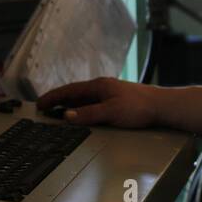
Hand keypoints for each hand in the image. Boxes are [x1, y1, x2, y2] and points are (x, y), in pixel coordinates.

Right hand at [35, 77, 160, 127]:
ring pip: (83, 98)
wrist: (162, 106)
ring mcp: (109, 93)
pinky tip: (81, 114)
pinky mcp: (116, 101)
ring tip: (57, 113)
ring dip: (69, 105)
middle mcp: (102, 87)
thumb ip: (89, 114)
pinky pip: (92, 103)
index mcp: (98, 86)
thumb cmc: (140, 107)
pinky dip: (81, 108)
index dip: (53, 97)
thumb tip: (68, 116)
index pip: (69, 90)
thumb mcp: (111, 112)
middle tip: (44, 109)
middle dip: (58, 100)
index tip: (40, 104)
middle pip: (74, 93)